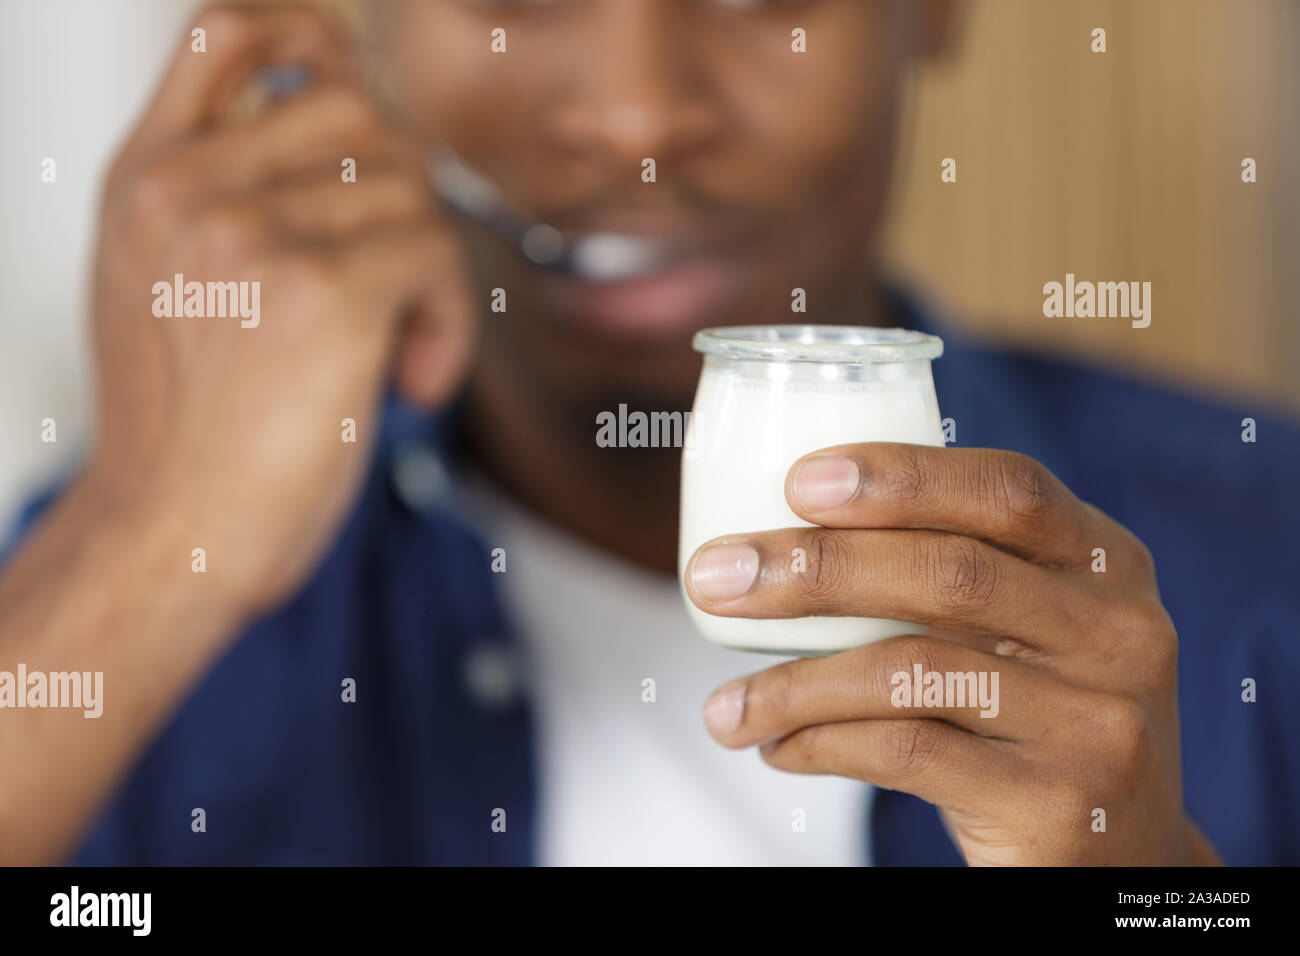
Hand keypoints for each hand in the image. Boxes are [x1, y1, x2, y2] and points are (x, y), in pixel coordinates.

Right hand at [88, 3, 474, 615]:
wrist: (169, 540)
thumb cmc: (190, 435)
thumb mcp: (168, 290)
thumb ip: (229, 207)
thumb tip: (350, 141)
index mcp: (145, 181)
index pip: (227, 34)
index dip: (308, 38)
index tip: (353, 91)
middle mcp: (187, 189)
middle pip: (362, 114)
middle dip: (405, 197)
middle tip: (396, 285)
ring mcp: (249, 234)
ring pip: (412, 188)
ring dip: (431, 275)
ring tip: (396, 353)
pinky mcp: (321, 292)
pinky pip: (436, 253)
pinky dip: (448, 322)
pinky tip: (412, 383)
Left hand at [686, 443, 1220, 864]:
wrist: (1119, 854)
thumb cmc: (1035, 711)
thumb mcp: (1030, 624)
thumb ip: (952, 571)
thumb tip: (776, 534)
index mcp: (1107, 562)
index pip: (1007, 491)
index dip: (902, 476)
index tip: (797, 479)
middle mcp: (1119, 634)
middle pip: (949, 575)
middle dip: (813, 567)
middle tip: (714, 576)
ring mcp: (1096, 723)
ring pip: (911, 672)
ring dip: (792, 683)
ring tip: (722, 706)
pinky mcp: (1056, 804)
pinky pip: (905, 753)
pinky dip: (819, 743)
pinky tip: (774, 745)